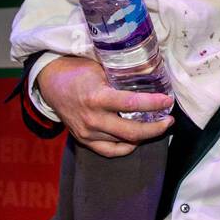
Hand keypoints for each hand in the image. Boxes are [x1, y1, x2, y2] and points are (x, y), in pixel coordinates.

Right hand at [35, 56, 174, 156]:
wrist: (51, 83)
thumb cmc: (79, 72)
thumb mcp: (100, 69)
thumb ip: (121, 78)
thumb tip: (150, 77)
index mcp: (97, 97)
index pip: (131, 104)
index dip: (153, 104)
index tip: (168, 101)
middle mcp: (93, 119)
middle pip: (132, 132)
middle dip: (155, 128)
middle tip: (168, 120)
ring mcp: (88, 132)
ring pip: (124, 142)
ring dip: (144, 136)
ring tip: (156, 126)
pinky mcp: (84, 140)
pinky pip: (110, 151)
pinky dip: (126, 147)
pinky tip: (137, 140)